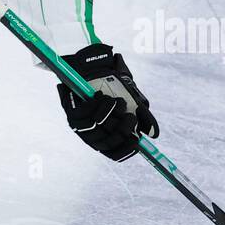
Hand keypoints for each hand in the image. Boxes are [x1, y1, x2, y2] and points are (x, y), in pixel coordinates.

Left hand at [58, 43, 158, 161]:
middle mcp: (92, 136)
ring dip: (110, 112)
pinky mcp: (71, 113)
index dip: (125, 151)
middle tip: (130, 117)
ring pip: (97, 127)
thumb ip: (143, 117)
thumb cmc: (116, 90)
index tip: (136, 142)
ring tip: (116, 101)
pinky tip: (102, 96)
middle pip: (107, 143)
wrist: (97, 70)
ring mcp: (80, 126)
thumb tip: (154, 134)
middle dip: (122, 129)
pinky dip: (98, 104)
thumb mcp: (133, 102)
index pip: (114, 154)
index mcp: (107, 138)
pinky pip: (86, 113)